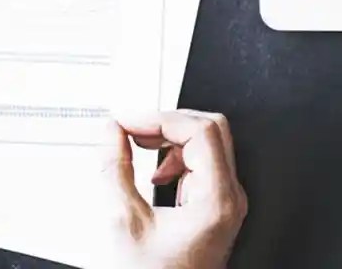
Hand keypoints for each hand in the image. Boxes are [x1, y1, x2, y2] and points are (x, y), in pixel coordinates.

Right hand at [104, 111, 246, 268]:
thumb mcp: (124, 222)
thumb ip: (115, 170)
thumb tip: (112, 133)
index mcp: (217, 200)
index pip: (201, 132)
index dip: (162, 118)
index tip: (130, 121)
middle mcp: (230, 198)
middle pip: (209, 132)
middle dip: (167, 124)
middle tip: (132, 127)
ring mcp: (226, 203)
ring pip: (208, 146)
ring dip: (171, 140)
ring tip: (138, 148)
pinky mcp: (216, 207)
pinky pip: (203, 166)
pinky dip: (177, 159)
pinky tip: (155, 173)